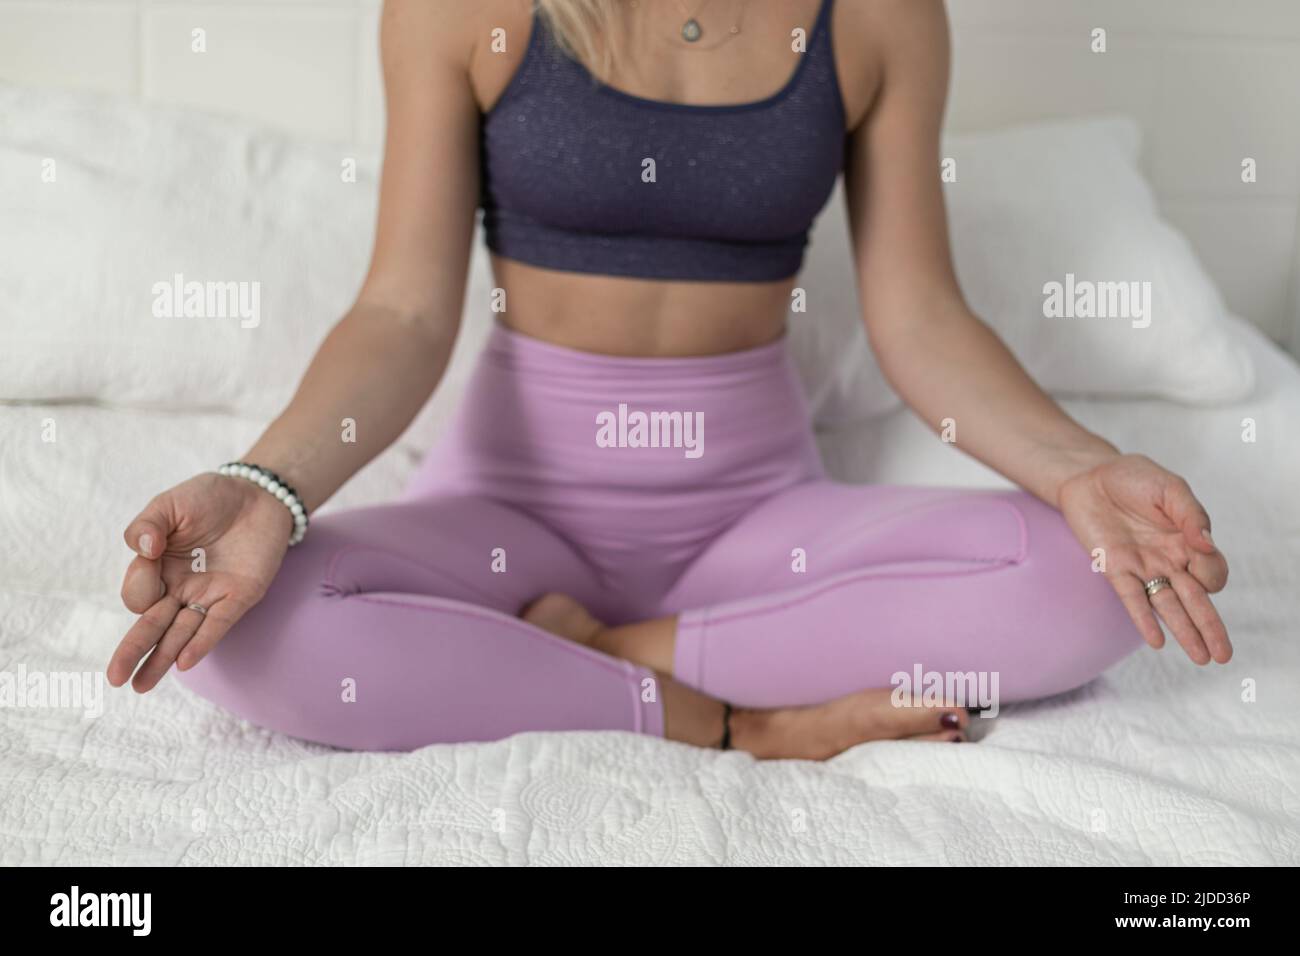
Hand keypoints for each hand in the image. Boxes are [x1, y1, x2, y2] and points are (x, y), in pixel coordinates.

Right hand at [110, 473, 293, 691]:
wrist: (258, 495)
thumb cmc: (210, 498)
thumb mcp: (170, 504)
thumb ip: (147, 525)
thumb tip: (143, 551)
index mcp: (157, 568)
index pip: (138, 593)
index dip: (139, 585)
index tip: (150, 553)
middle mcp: (180, 588)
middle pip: (152, 626)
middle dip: (133, 651)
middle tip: (116, 678)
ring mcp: (209, 595)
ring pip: (180, 634)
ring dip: (161, 659)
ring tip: (141, 686)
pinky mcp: (238, 597)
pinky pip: (217, 625)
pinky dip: (201, 643)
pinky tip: (185, 663)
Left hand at [1059, 454, 1230, 664]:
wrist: (1090, 476)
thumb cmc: (1133, 478)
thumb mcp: (1169, 488)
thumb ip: (1190, 514)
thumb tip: (1206, 542)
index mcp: (1188, 541)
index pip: (1212, 571)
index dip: (1211, 572)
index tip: (1200, 556)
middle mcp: (1169, 560)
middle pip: (1197, 601)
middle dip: (1211, 628)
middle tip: (1223, 655)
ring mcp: (1143, 567)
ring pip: (1169, 607)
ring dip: (1186, 632)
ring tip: (1202, 658)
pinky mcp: (1115, 569)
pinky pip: (1133, 599)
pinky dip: (1145, 620)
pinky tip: (1157, 642)